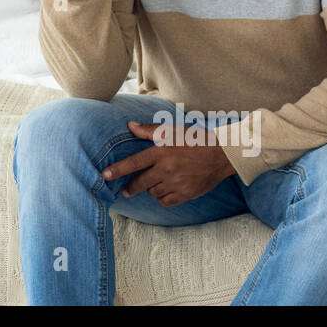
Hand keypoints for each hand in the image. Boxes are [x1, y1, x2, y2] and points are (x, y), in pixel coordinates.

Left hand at [101, 120, 235, 205]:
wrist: (221, 155)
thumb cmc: (195, 140)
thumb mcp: (172, 131)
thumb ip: (149, 131)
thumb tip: (130, 126)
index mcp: (162, 152)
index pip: (134, 162)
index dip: (118, 170)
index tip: (104, 176)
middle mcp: (167, 169)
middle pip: (140, 183)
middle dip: (130, 187)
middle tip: (125, 189)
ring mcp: (177, 183)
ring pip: (153, 192)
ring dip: (150, 189)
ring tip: (154, 182)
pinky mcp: (186, 194)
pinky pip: (166, 200)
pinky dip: (162, 197)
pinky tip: (164, 190)